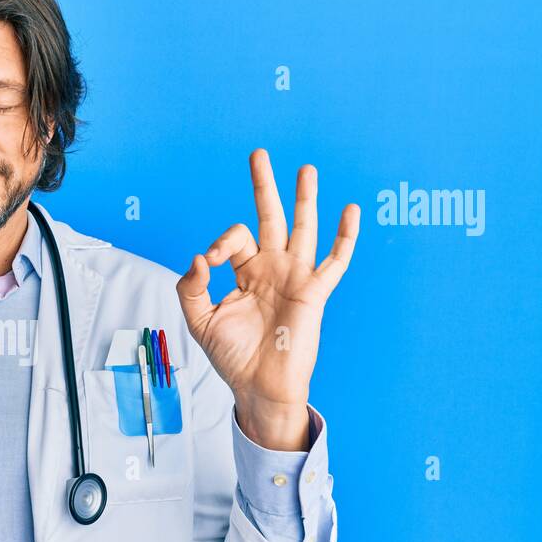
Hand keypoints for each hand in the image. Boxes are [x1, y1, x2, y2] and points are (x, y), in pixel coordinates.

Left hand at [176, 149, 357, 448]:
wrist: (257, 387)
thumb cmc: (231, 357)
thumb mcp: (199, 320)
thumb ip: (191, 288)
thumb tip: (200, 258)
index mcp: (245, 273)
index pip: (234, 239)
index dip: (220, 243)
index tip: (209, 263)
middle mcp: (271, 269)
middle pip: (269, 217)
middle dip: (264, 186)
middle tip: (258, 154)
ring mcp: (294, 278)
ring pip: (302, 229)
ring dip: (305, 199)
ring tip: (306, 169)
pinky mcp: (313, 293)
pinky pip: (335, 261)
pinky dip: (345, 237)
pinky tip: (350, 211)